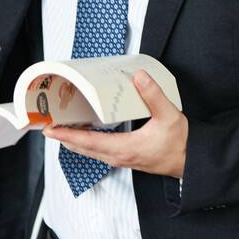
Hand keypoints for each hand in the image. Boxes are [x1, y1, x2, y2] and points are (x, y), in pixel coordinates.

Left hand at [44, 69, 187, 177]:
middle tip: (47, 125)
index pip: (87, 142)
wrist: (191, 161)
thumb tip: (139, 77)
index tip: (49, 129)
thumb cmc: (181, 143)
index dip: (66, 135)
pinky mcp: (126, 157)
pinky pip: (99, 151)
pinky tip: (85, 133)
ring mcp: (121, 159)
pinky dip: (87, 143)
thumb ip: (153, 96)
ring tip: (61, 127)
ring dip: (74, 140)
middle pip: (83, 149)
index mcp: (124, 148)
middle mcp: (118, 156)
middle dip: (64, 137)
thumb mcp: (168, 116)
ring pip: (90, 151)